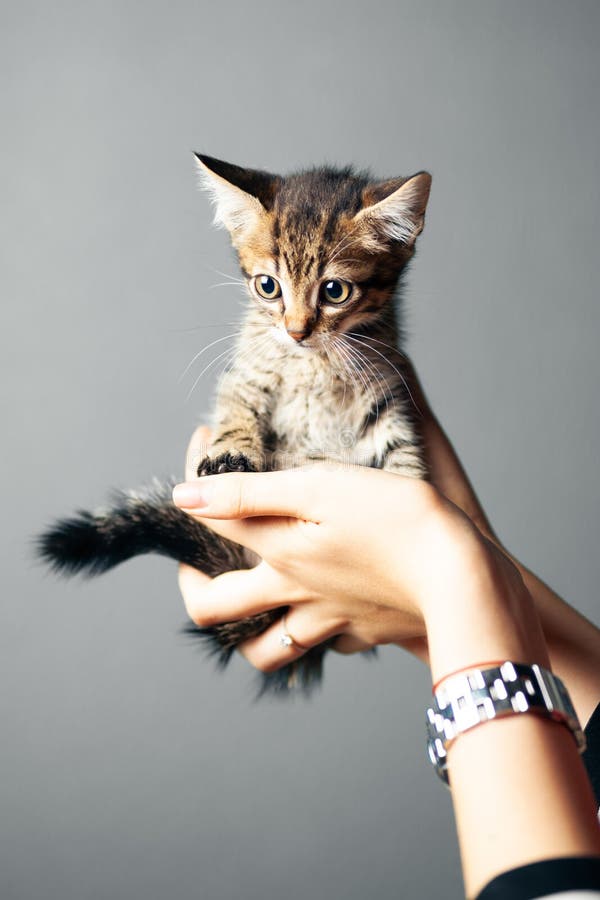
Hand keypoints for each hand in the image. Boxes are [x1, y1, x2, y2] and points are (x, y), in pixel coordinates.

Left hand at [177, 359, 599, 721]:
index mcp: (278, 556)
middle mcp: (293, 594)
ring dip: (246, 632)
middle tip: (194, 564)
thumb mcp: (318, 490)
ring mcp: (329, 621)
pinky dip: (313, 632)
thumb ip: (250, 494)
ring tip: (248, 606)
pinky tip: (322, 610)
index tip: (204, 445)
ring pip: (267, 649)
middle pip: (215, 611)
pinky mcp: (366, 631)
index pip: (208, 527)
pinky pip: (327, 645)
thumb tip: (186, 497)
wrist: (462, 577)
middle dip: (191, 587)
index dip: (195, 487)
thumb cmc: (396, 522)